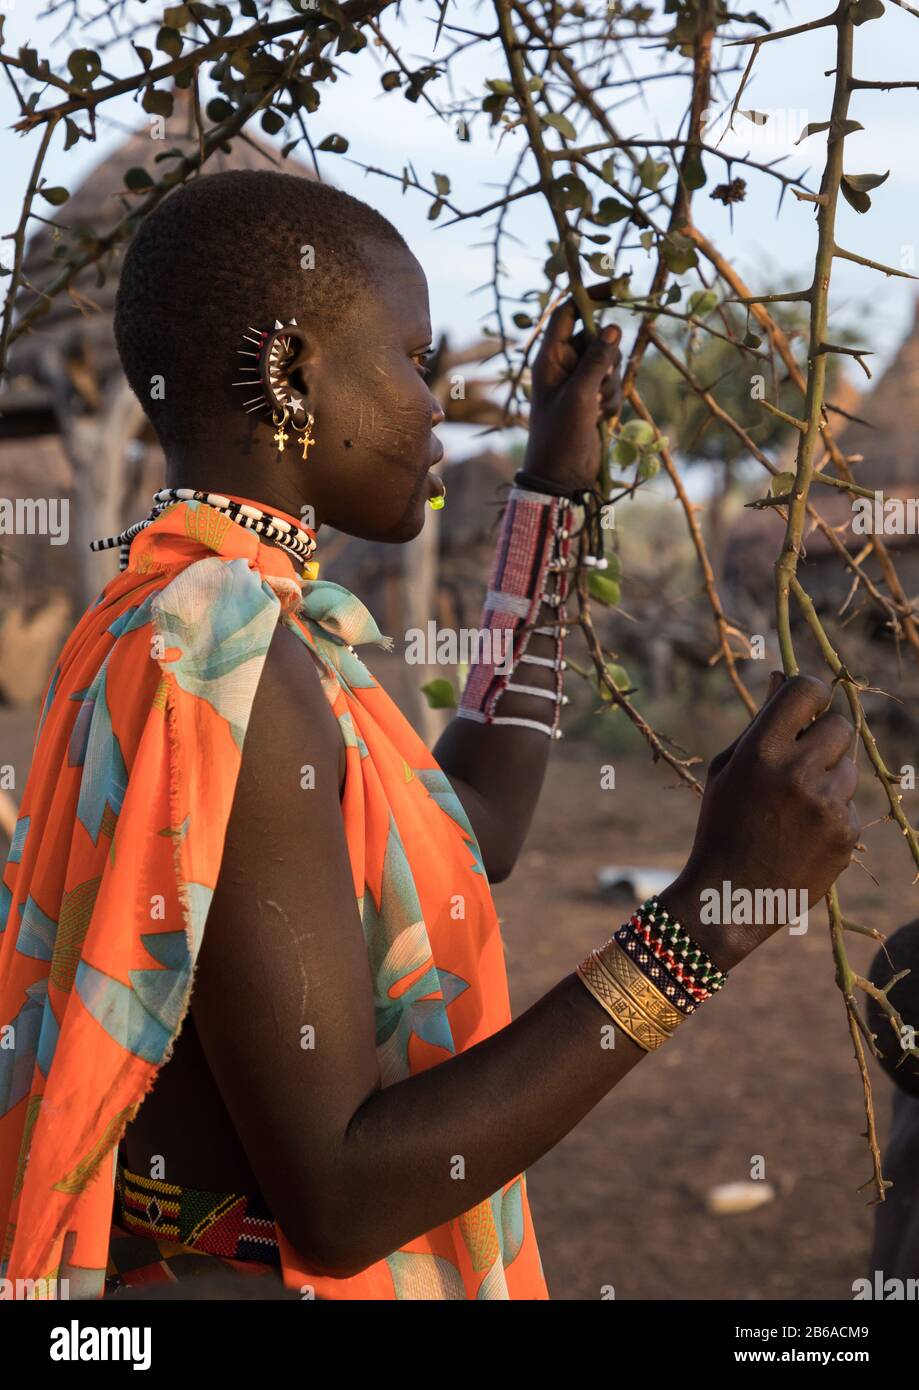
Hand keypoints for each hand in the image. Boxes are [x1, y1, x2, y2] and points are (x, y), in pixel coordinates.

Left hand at [522, 289, 622, 492]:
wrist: (560, 476)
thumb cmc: (560, 436)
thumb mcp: (579, 396)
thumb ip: (596, 360)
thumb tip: (613, 326)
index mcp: (548, 357)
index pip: (569, 311)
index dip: (592, 295)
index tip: (620, 287)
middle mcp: (563, 364)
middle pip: (597, 338)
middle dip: (606, 360)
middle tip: (598, 386)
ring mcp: (579, 382)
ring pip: (609, 363)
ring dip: (610, 386)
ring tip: (596, 409)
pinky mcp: (592, 398)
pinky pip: (613, 386)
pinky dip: (612, 401)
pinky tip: (600, 421)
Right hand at [659, 673, 859, 970]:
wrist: (731, 898)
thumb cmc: (722, 826)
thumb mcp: (728, 769)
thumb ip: (760, 722)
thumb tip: (781, 675)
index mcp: (761, 752)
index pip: (806, 690)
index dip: (811, 692)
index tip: (807, 704)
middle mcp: (796, 773)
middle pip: (839, 725)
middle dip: (824, 736)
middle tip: (803, 758)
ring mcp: (826, 805)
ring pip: (849, 767)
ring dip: (829, 777)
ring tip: (796, 806)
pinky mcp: (846, 833)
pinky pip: (850, 804)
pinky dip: (833, 813)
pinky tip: (803, 834)